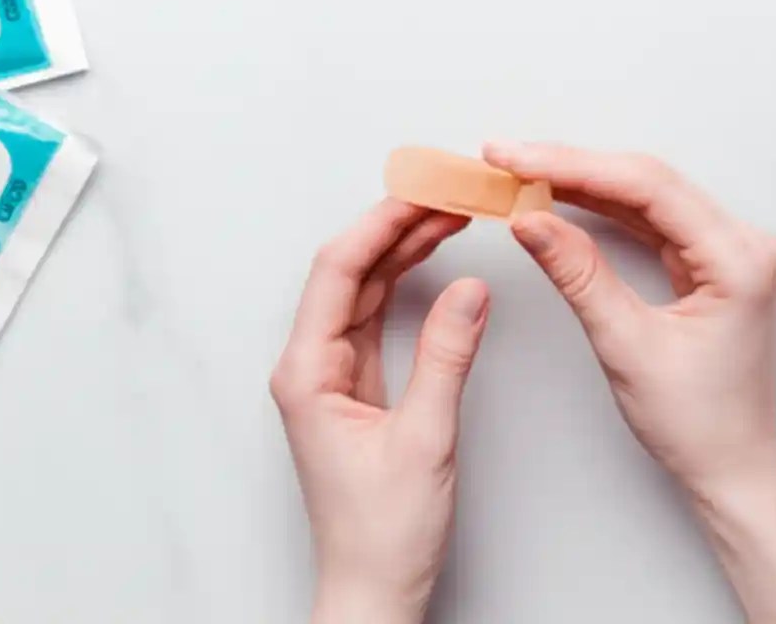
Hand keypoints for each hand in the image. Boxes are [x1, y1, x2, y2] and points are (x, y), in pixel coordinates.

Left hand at [271, 200, 489, 623]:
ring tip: (447, 216)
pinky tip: (429, 263)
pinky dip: (404, 285)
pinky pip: (375, 317)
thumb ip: (447, 357)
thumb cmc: (382, 533)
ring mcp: (331, 375)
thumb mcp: (426, 439)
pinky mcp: (355, 388)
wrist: (373, 588)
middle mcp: (311, 367)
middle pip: (349, 271)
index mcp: (308, 373)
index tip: (422, 191)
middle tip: (444, 193)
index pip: (340, 272)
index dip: (382, 223)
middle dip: (396, 225)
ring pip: (363, 290)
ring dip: (402, 250)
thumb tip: (468, 290)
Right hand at [484, 142, 775, 622]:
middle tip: (507, 158)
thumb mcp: (626, 346)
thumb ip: (578, 273)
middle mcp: (746, 245)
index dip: (573, 166)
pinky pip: (655, 223)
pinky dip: (607, 212)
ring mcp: (734, 253)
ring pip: (649, 198)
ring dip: (586, 185)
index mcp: (741, 259)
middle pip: (649, 183)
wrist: (730, 470)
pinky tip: (565, 199)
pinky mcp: (714, 265)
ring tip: (524, 173)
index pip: (647, 188)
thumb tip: (531, 219)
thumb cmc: (697, 425)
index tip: (516, 159)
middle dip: (573, 168)